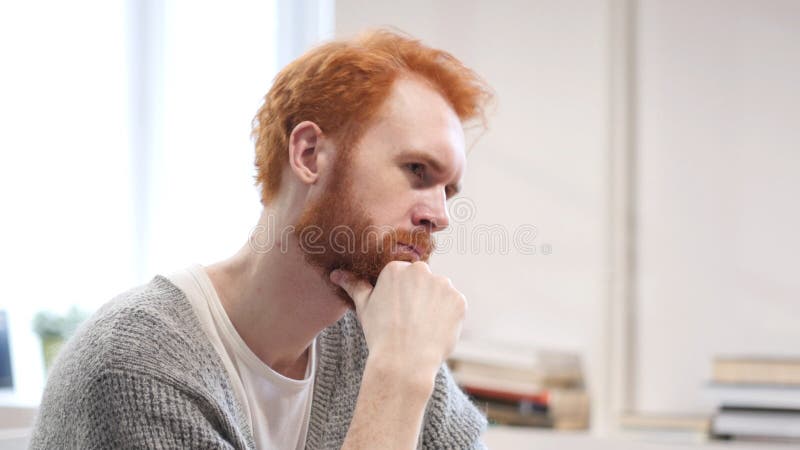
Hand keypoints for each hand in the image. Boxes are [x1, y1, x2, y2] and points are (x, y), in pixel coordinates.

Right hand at [330, 261, 466, 382]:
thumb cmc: (380, 335)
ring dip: (435, 306)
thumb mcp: (364, 308)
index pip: (403, 276)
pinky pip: (454, 306)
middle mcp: (420, 270)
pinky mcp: (459, 300)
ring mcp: (442, 284)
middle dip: (419, 297)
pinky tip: (435, 331)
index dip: (401, 297)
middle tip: (410, 321)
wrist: (404, 362)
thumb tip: (336, 274)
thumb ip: (355, 286)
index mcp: (396, 268)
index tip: (397, 313)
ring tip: (422, 328)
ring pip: (440, 292)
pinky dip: (448, 317)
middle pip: (423, 281)